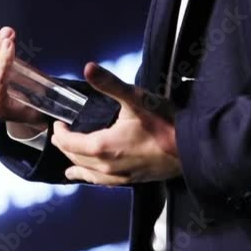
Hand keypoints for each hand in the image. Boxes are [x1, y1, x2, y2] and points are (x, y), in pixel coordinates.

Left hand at [52, 62, 181, 184]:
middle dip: (65, 147)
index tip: (58, 124)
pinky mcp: (130, 181)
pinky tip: (92, 177)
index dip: (60, 133)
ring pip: (88, 173)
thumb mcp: (135, 98)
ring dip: (75, 164)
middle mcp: (106, 166)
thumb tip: (88, 67)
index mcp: (102, 146)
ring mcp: (118, 177)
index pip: (69, 143)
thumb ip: (110, 84)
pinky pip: (102, 182)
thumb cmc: (165, 123)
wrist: (192, 149)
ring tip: (67, 162)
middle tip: (60, 136)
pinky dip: (91, 177)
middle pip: (75, 158)